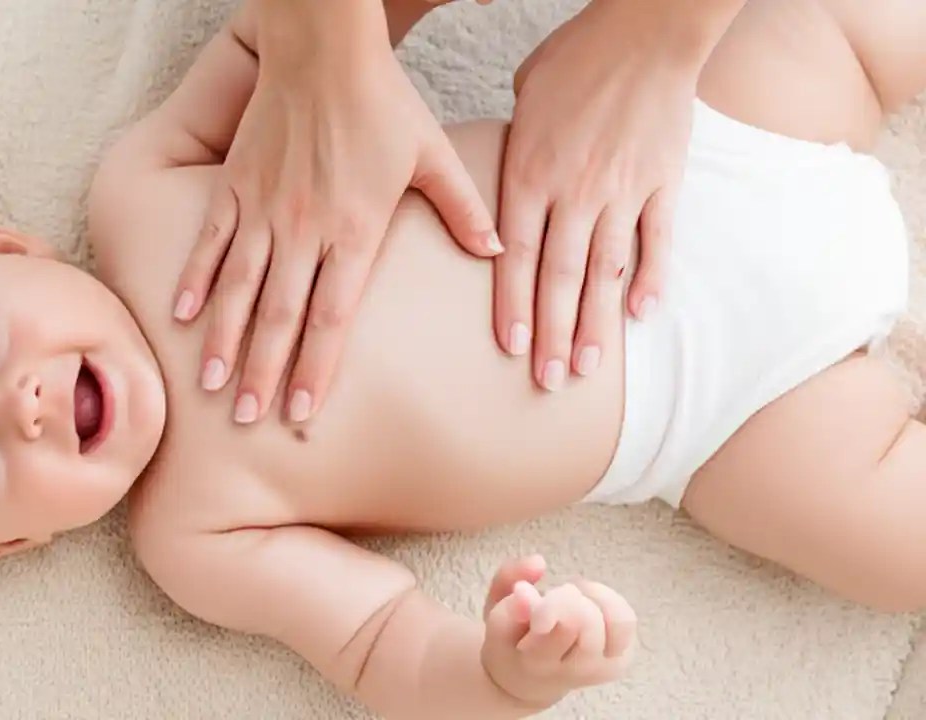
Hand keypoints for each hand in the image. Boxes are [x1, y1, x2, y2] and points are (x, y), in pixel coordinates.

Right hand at [174, 0, 498, 424]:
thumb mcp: (434, 155)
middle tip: (249, 420)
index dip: (316, 370)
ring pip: (239, 289)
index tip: (304, 414)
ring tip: (210, 386)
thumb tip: (498, 250)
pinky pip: (209, 242)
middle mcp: (304, 230)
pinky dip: (194, 279)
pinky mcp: (233, 185)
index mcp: (355, 230)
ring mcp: (263, 209)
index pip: (331, 318)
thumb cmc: (382, 102)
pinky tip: (180, 316)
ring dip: (224, 340)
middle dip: (264, 374)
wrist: (324, 49)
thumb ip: (464, 210)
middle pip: (280, 318)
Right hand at [481, 555, 636, 707]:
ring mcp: (602, 668)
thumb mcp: (494, 609)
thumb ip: (507, 579)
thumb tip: (539, 561)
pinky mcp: (619, 662)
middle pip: (588, 621)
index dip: (548, 603)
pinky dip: (610, 603)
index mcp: (537, 662)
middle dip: (567, 597)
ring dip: (594, 598)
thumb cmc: (510, 640)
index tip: (526, 592)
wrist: (527, 681)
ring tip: (573, 599)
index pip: (559, 626)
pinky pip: (627, 621)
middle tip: (549, 598)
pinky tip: (589, 604)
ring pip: (619, 621)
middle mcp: (574, 670)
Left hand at [495, 0, 700, 389]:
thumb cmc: (575, 60)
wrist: (646, 29)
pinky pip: (658, 240)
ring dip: (597, 323)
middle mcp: (575, 189)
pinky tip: (642, 314)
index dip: (514, 305)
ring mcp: (623, 189)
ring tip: (588, 368)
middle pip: (560, 275)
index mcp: (530, 171)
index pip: (518, 254)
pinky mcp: (664, 181)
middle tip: (548, 382)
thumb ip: (510, 159)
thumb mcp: (522, 106)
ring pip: (606, 269)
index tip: (512, 349)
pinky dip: (651, 277)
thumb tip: (501, 197)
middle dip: (553, 333)